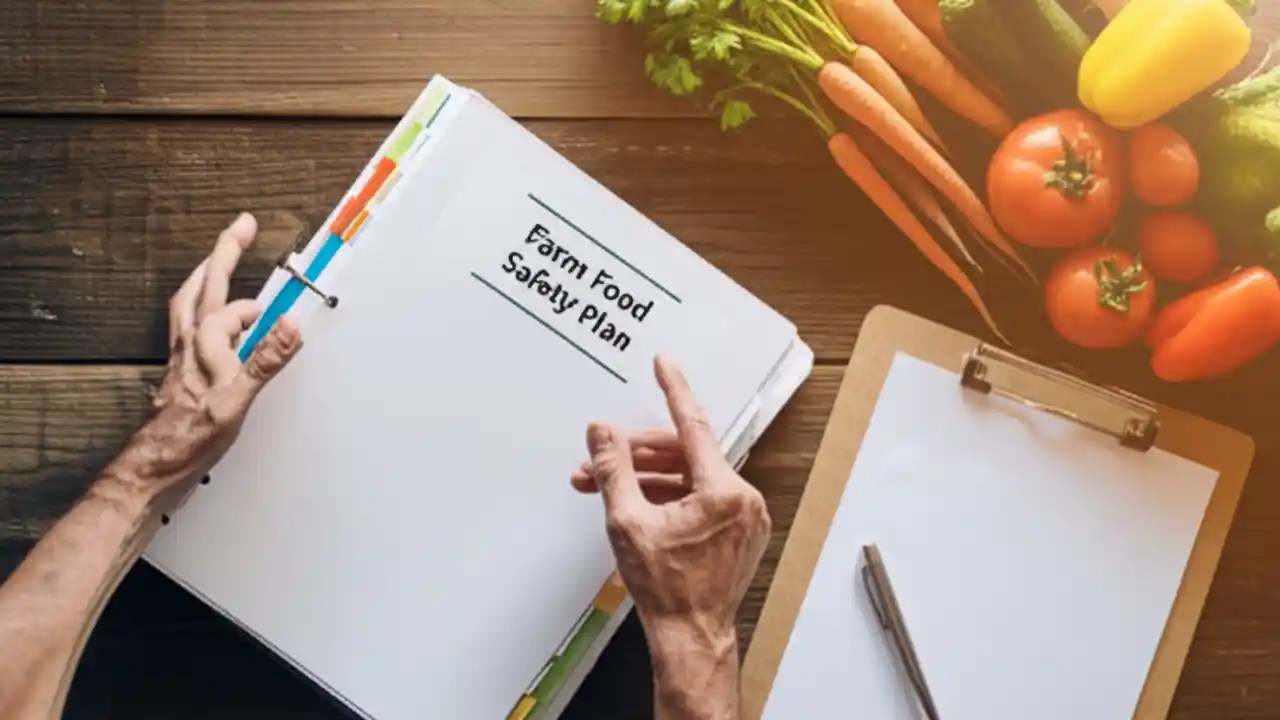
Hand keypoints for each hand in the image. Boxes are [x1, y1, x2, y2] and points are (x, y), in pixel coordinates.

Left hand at [103, 213, 302, 505]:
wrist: (154, 463)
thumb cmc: (189, 435)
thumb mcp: (237, 399)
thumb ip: (265, 359)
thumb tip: (289, 325)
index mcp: (205, 342)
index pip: (234, 305)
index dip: (254, 297)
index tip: (268, 269)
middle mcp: (189, 342)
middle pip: (205, 283)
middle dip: (225, 251)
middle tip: (243, 226)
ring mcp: (182, 355)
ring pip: (191, 300)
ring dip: (207, 275)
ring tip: (221, 259)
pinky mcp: (180, 370)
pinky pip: (189, 324)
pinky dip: (201, 307)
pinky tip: (211, 318)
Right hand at [572, 355, 770, 719]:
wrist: (691, 637)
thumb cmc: (666, 589)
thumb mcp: (627, 522)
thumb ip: (614, 470)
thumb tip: (601, 433)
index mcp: (723, 491)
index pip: (693, 426)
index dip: (674, 391)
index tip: (664, 364)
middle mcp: (743, 498)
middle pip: (685, 456)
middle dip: (638, 455)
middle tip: (600, 457)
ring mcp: (745, 517)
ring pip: (690, 478)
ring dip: (648, 478)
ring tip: (603, 484)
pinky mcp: (739, 533)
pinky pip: (700, 499)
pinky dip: (668, 497)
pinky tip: (634, 500)